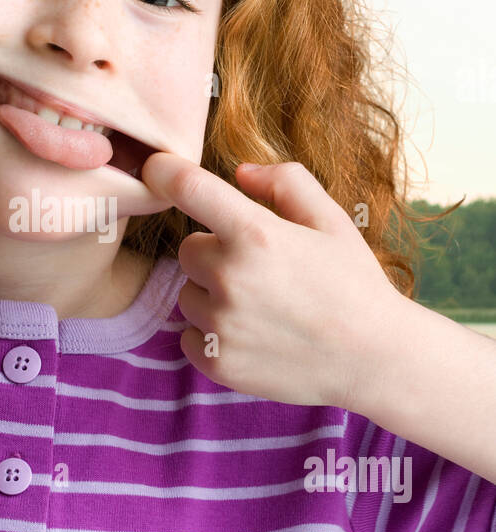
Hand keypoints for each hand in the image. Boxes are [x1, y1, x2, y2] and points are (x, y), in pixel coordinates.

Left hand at [140, 154, 405, 408]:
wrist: (374, 359)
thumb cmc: (353, 283)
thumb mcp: (331, 220)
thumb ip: (285, 183)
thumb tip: (239, 173)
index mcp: (255, 234)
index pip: (186, 188)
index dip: (164, 172)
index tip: (156, 168)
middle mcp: (229, 278)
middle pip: (189, 250)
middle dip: (216, 253)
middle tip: (261, 270)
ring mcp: (220, 325)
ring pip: (188, 295)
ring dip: (214, 296)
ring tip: (264, 307)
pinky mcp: (216, 363)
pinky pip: (189, 336)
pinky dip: (212, 335)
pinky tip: (254, 335)